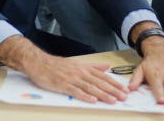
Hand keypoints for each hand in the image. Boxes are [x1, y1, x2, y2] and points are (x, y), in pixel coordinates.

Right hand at [0, 36, 127, 103]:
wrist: (39, 62)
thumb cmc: (57, 65)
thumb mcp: (77, 63)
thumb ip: (93, 66)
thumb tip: (107, 67)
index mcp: (84, 68)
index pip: (103, 76)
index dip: (114, 83)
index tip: (124, 89)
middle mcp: (80, 73)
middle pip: (99, 82)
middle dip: (112, 90)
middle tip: (123, 97)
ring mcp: (71, 79)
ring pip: (90, 87)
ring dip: (102, 94)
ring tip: (113, 100)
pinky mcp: (62, 85)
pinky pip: (75, 91)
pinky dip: (85, 96)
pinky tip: (92, 100)